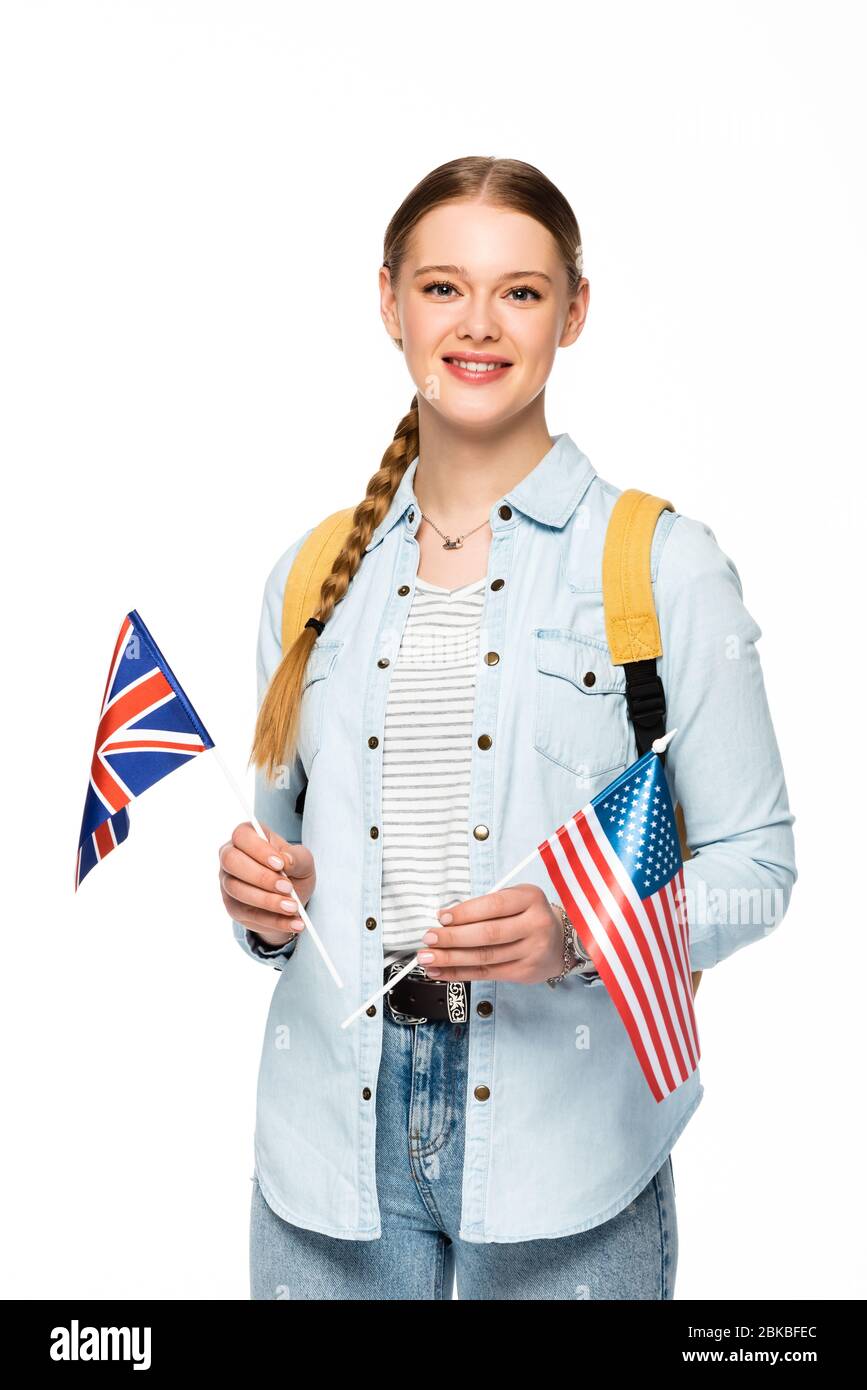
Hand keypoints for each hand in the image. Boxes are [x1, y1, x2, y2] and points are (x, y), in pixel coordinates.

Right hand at [218, 821, 315, 949]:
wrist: (292, 899)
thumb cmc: (294, 870)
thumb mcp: (303, 861)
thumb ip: (297, 857)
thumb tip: (286, 861)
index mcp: (247, 837)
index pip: (242, 836)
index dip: (259, 849)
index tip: (280, 864)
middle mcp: (230, 856)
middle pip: (231, 861)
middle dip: (261, 876)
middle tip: (287, 887)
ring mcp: (228, 882)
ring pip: (237, 890)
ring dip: (268, 901)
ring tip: (293, 907)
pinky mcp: (232, 907)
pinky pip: (248, 915)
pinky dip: (274, 921)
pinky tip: (294, 923)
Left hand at [416, 885, 564, 983]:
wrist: (562, 941)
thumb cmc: (529, 915)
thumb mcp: (516, 899)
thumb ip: (486, 906)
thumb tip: (446, 919)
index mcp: (531, 898)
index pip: (493, 906)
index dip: (465, 912)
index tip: (442, 917)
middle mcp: (535, 924)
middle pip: (488, 934)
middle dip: (453, 938)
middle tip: (428, 939)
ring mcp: (532, 951)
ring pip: (485, 957)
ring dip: (451, 959)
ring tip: (428, 958)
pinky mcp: (525, 972)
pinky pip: (487, 974)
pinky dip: (460, 973)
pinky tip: (441, 971)